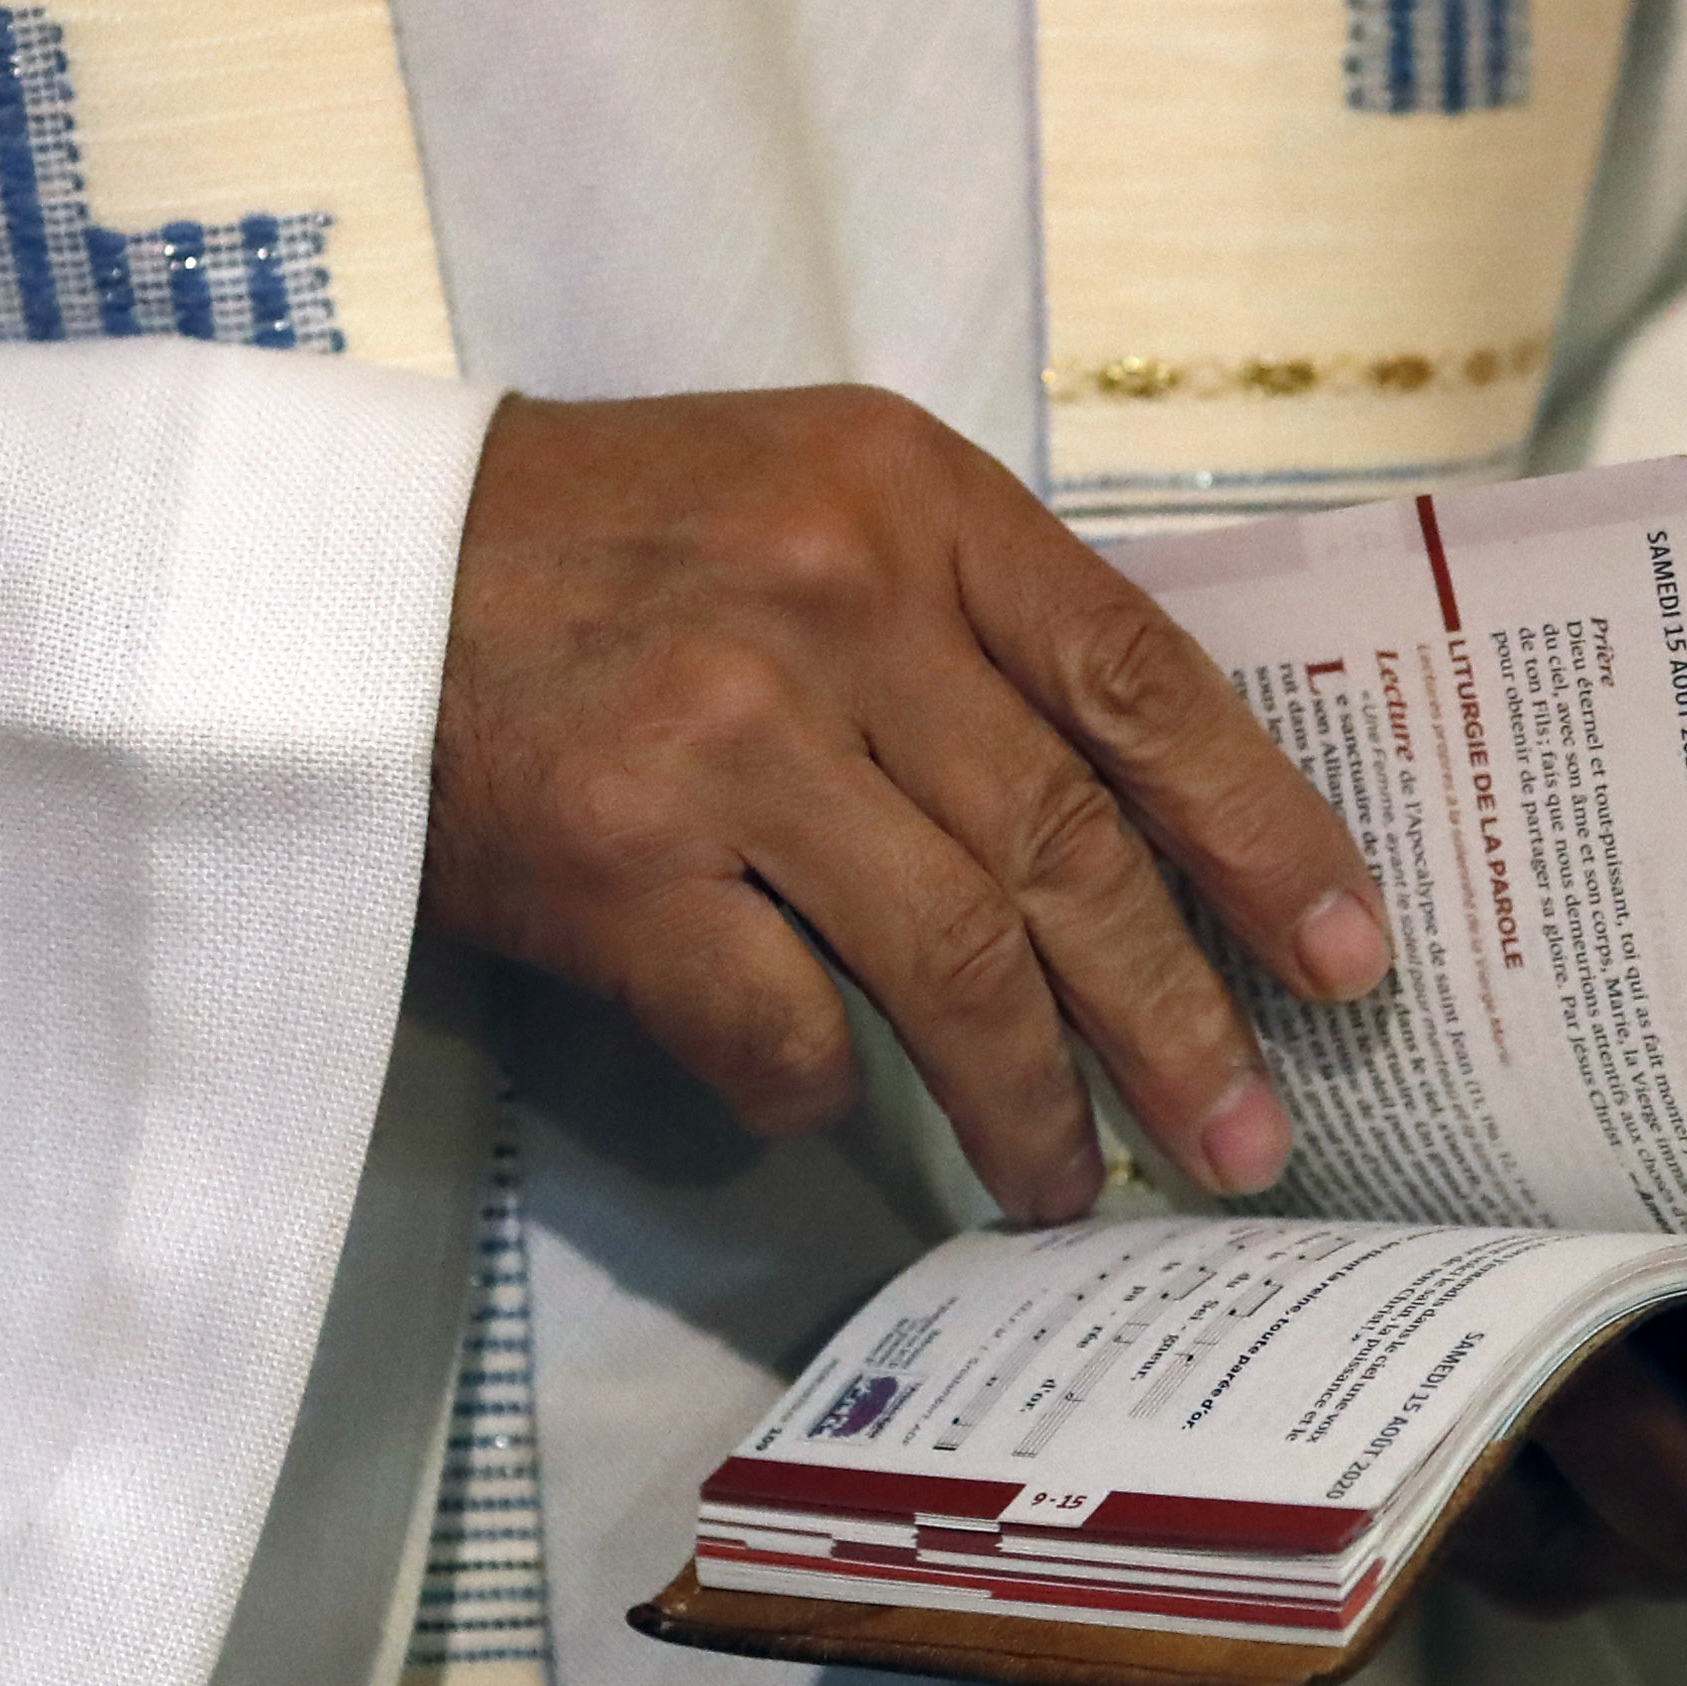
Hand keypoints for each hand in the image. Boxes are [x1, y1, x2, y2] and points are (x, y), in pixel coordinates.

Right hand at [426, 388, 1393, 1224]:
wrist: (337, 574)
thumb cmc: (592, 549)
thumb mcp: (809, 502)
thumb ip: (964, 621)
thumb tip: (1146, 820)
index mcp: (911, 498)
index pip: (1142, 685)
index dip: (1265, 836)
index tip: (1349, 957)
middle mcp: (835, 603)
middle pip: (1071, 850)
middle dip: (1183, 1020)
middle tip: (1250, 1138)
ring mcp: (725, 735)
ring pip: (955, 964)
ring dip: (1034, 1104)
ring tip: (1073, 1187)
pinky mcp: (618, 862)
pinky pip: (785, 1030)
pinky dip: (828, 1094)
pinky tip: (840, 1113)